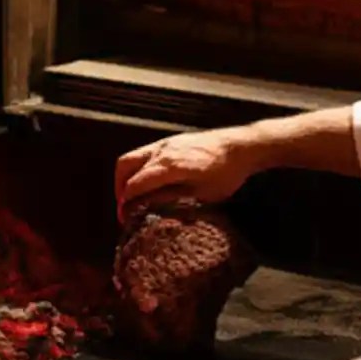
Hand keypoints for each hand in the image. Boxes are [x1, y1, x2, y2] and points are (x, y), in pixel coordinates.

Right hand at [114, 128, 264, 219]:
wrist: (241, 147)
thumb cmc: (226, 173)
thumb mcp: (201, 195)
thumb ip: (171, 198)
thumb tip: (146, 207)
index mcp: (168, 166)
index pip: (134, 184)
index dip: (125, 203)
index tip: (125, 218)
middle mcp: (162, 151)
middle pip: (124, 165)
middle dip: (119, 187)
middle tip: (124, 206)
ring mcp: (165, 143)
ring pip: (133, 156)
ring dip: (127, 176)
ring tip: (133, 195)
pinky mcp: (171, 141)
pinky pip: (145, 153)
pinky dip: (139, 168)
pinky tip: (149, 182)